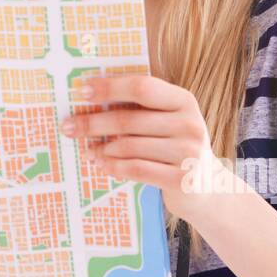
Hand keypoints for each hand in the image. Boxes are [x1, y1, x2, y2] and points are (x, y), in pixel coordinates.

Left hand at [61, 73, 230, 222]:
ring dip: (100, 147)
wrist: (209, 189)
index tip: (82, 90)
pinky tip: (101, 163)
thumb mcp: (168, 122)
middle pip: (129, 119)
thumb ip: (141, 110)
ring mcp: (188, 153)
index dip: (110, 87)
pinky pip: (135, 168)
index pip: (142, 87)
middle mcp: (190, 124)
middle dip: (93, 122)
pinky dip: (113, 165)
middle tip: (68, 125)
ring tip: (86, 148)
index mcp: (184, 101)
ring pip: (128, 145)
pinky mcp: (181, 179)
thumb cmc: (177, 148)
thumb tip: (92, 99)